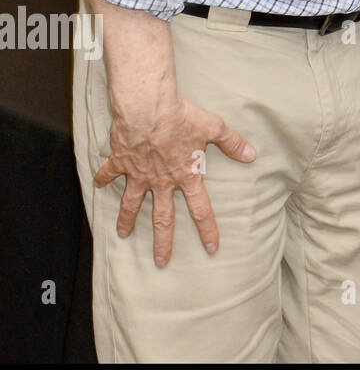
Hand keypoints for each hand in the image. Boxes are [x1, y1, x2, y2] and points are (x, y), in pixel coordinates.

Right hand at [93, 94, 255, 266]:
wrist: (148, 109)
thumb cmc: (182, 117)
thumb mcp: (214, 127)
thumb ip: (233, 143)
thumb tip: (252, 155)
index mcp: (186, 175)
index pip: (201, 209)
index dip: (208, 229)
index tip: (211, 248)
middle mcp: (162, 181)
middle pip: (163, 218)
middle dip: (162, 242)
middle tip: (161, 261)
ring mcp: (139, 174)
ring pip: (131, 203)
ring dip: (126, 220)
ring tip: (122, 235)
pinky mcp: (120, 161)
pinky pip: (109, 173)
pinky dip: (102, 179)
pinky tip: (96, 184)